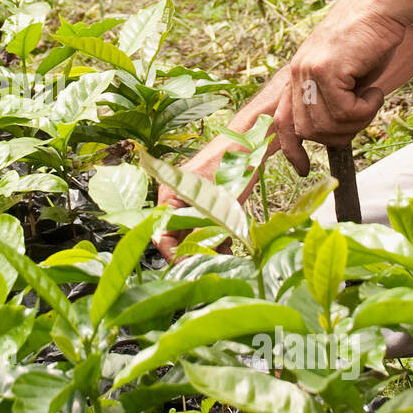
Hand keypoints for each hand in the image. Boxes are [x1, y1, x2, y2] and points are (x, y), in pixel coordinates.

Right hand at [153, 131, 275, 261]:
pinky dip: (216, 238)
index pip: (161, 236)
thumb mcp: (215, 205)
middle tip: (212, 265)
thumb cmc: (230, 166)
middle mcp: (175, 201)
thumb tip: (189, 261)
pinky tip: (229, 245)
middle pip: (177, 238)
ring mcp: (191, 203)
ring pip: (194, 235)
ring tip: (225, 256)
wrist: (251, 143)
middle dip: (194, 253)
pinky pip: (206, 228)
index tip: (192, 268)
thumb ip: (199, 232)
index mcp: (168, 197)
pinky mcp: (207, 205)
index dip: (175, 255)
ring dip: (208, 248)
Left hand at [279, 0, 406, 173]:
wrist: (384, 5)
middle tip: (363, 116)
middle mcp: (297, 74)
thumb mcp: (346, 76)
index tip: (303, 168)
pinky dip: (366, 110)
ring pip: (326, 125)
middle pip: (309, 131)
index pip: (282, 121)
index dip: (291, 148)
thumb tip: (334, 134)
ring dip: (356, 122)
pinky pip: (343, 112)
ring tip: (371, 99)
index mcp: (298, 76)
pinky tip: (374, 91)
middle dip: (339, 134)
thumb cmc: (371, 40)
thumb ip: (333, 100)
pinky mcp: (325, 69)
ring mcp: (308, 71)